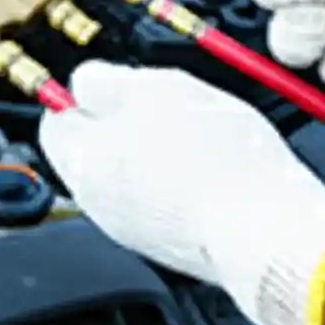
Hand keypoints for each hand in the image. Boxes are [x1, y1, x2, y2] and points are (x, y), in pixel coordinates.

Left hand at [38, 60, 324, 324]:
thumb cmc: (217, 162)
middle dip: (125, 120)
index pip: (54, 119)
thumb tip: (83, 81)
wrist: (270, 231)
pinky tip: (217, 165)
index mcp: (82, 163)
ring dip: (159, 148)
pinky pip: (166, 199)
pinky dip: (184, 179)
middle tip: (165, 101)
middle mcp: (99, 205)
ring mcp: (136, 230)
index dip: (82, 92)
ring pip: (134, 173)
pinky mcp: (174, 244)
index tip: (108, 80)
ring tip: (201, 133)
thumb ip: (108, 81)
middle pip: (95, 148)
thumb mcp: (155, 88)